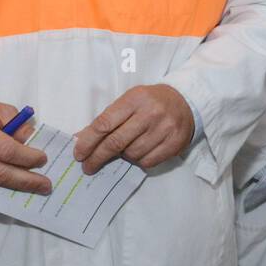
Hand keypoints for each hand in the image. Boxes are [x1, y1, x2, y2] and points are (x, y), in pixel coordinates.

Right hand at [0, 90, 50, 195]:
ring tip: (26, 184)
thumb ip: (16, 124)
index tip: (43, 160)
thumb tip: (32, 142)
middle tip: (45, 186)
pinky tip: (0, 180)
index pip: (8, 152)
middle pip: (0, 174)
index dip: (29, 159)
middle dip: (27, 182)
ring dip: (9, 187)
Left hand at [73, 84, 193, 173]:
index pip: (105, 123)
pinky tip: (140, 151)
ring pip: (131, 154)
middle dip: (97, 157)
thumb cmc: (150, 102)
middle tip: (88, 166)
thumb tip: (81, 139)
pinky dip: (139, 161)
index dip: (88, 141)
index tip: (79, 153)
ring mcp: (164, 129)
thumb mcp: (129, 101)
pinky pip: (147, 162)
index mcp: (135, 98)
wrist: (185, 101)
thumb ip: (107, 119)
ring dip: (122, 156)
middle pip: (116, 142)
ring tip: (125, 149)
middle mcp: (150, 113)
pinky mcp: (174, 143)